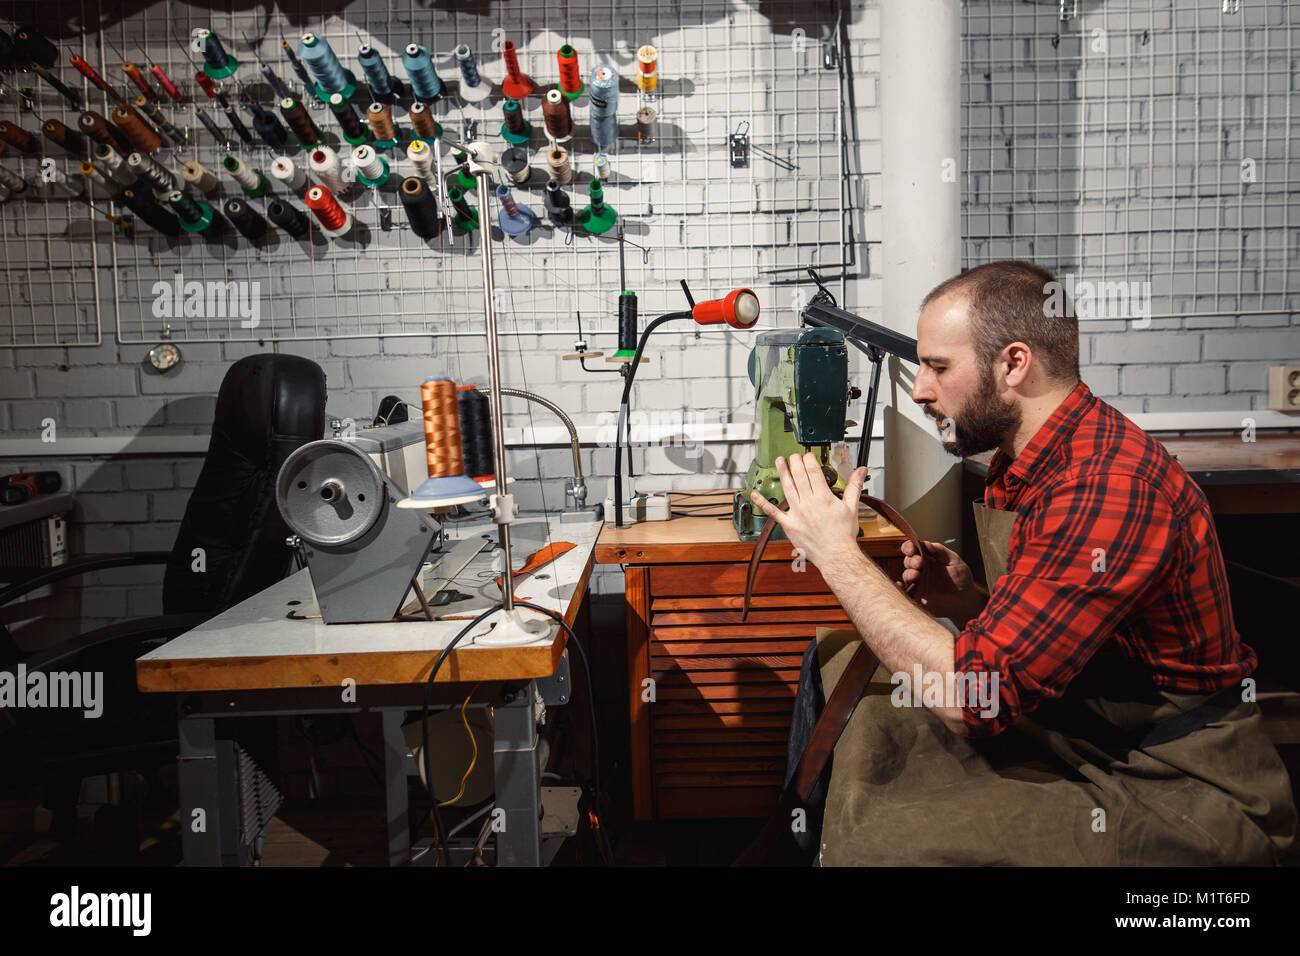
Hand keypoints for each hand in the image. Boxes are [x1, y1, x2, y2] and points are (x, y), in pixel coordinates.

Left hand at [749, 453, 865, 568]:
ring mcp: (797, 513)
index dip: (809, 460)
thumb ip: (854, 486)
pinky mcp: (789, 525)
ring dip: (782, 472)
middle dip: (796, 462)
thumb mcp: (851, 507)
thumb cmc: (843, 535)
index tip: (808, 455)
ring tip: (780, 461)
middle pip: (799, 476)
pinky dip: (763, 503)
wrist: (836, 555)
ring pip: (787, 488)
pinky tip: (754, 494)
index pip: (813, 471)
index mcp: (823, 497)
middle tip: (794, 455)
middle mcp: (809, 503)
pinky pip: (773, 512)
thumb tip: (860, 471)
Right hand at [899, 538, 978, 621]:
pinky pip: (905, 592)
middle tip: (919, 563)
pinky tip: (900, 586)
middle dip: (911, 561)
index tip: (912, 549)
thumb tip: (924, 543)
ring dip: (908, 573)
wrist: (966, 598)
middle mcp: (921, 569)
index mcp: (928, 558)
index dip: (909, 547)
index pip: (913, 549)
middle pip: (908, 561)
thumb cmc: (961, 577)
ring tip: (916, 575)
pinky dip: (900, 588)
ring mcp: (919, 582)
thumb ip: (939, 550)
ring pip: (906, 575)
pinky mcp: (918, 595)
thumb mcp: (953, 559)